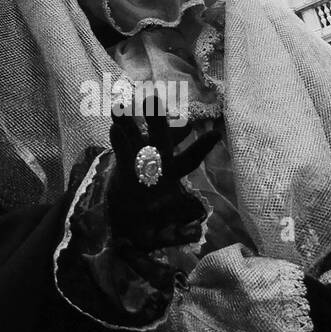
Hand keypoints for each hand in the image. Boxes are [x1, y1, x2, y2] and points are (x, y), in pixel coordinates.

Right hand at [107, 112, 219, 250]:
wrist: (124, 213)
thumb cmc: (148, 213)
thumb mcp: (165, 221)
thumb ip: (178, 230)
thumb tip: (195, 234)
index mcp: (172, 173)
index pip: (189, 159)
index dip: (201, 147)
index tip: (216, 133)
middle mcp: (157, 160)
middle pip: (160, 137)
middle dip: (158, 119)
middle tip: (152, 97)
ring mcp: (138, 159)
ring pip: (135, 137)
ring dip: (129, 121)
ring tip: (121, 106)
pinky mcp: (122, 165)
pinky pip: (120, 152)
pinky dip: (118, 141)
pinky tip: (114, 129)